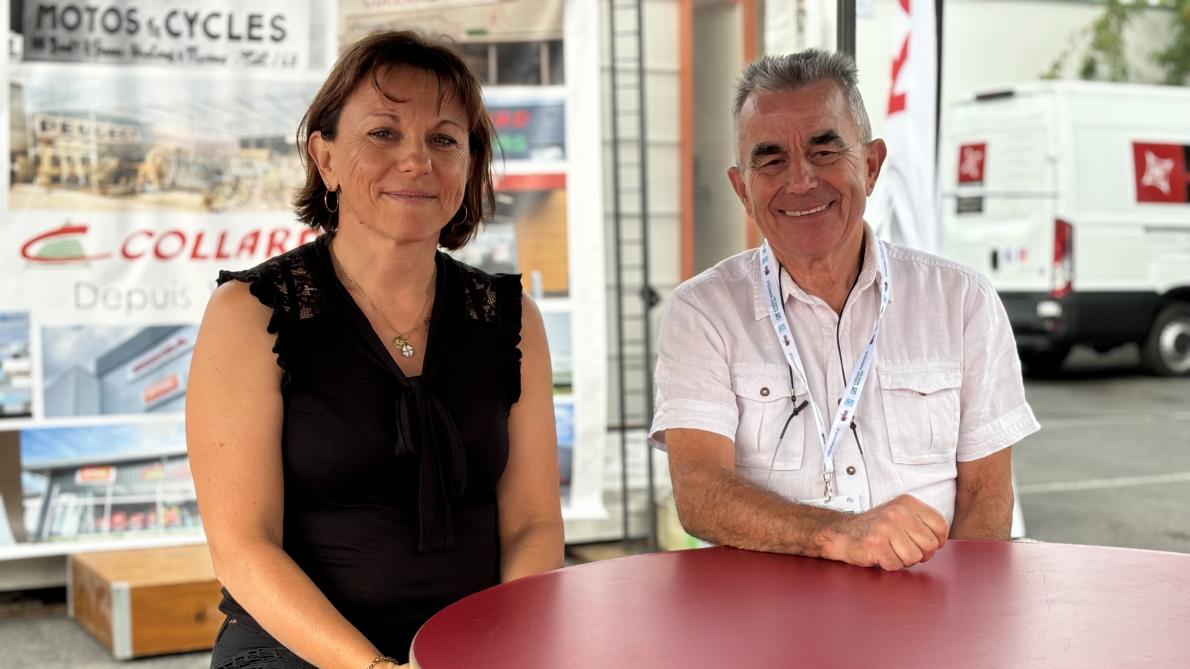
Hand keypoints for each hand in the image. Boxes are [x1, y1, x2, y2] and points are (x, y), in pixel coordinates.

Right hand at [817, 494, 948, 570]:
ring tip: (890, 551)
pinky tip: (879, 555)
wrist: (840, 533)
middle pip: (930, 545)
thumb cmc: (874, 529)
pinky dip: (889, 565)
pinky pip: (896, 565)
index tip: (922, 543)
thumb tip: (940, 542)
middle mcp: (898, 512)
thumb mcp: (900, 515)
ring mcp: (886, 528)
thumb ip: (921, 523)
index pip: (940, 525)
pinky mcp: (875, 544)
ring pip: (914, 557)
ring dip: (903, 561)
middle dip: (920, 554)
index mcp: (907, 503)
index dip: (937, 541)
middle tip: (905, 551)